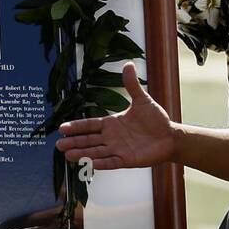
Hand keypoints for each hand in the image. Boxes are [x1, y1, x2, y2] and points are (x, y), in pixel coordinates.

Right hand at [56, 62, 176, 168]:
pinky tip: (91, 164)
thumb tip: (128, 64)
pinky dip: (102, 163)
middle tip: (58, 145)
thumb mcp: (142, 100)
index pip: (89, 125)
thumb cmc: (155, 119)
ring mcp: (118, 149)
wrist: (170, 136)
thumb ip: (131, 84)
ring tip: (68, 156)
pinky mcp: (127, 160)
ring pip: (96, 152)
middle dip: (74, 142)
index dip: (76, 127)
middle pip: (88, 140)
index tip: (61, 128)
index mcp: (111, 123)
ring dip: (83, 154)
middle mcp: (111, 138)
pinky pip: (112, 162)